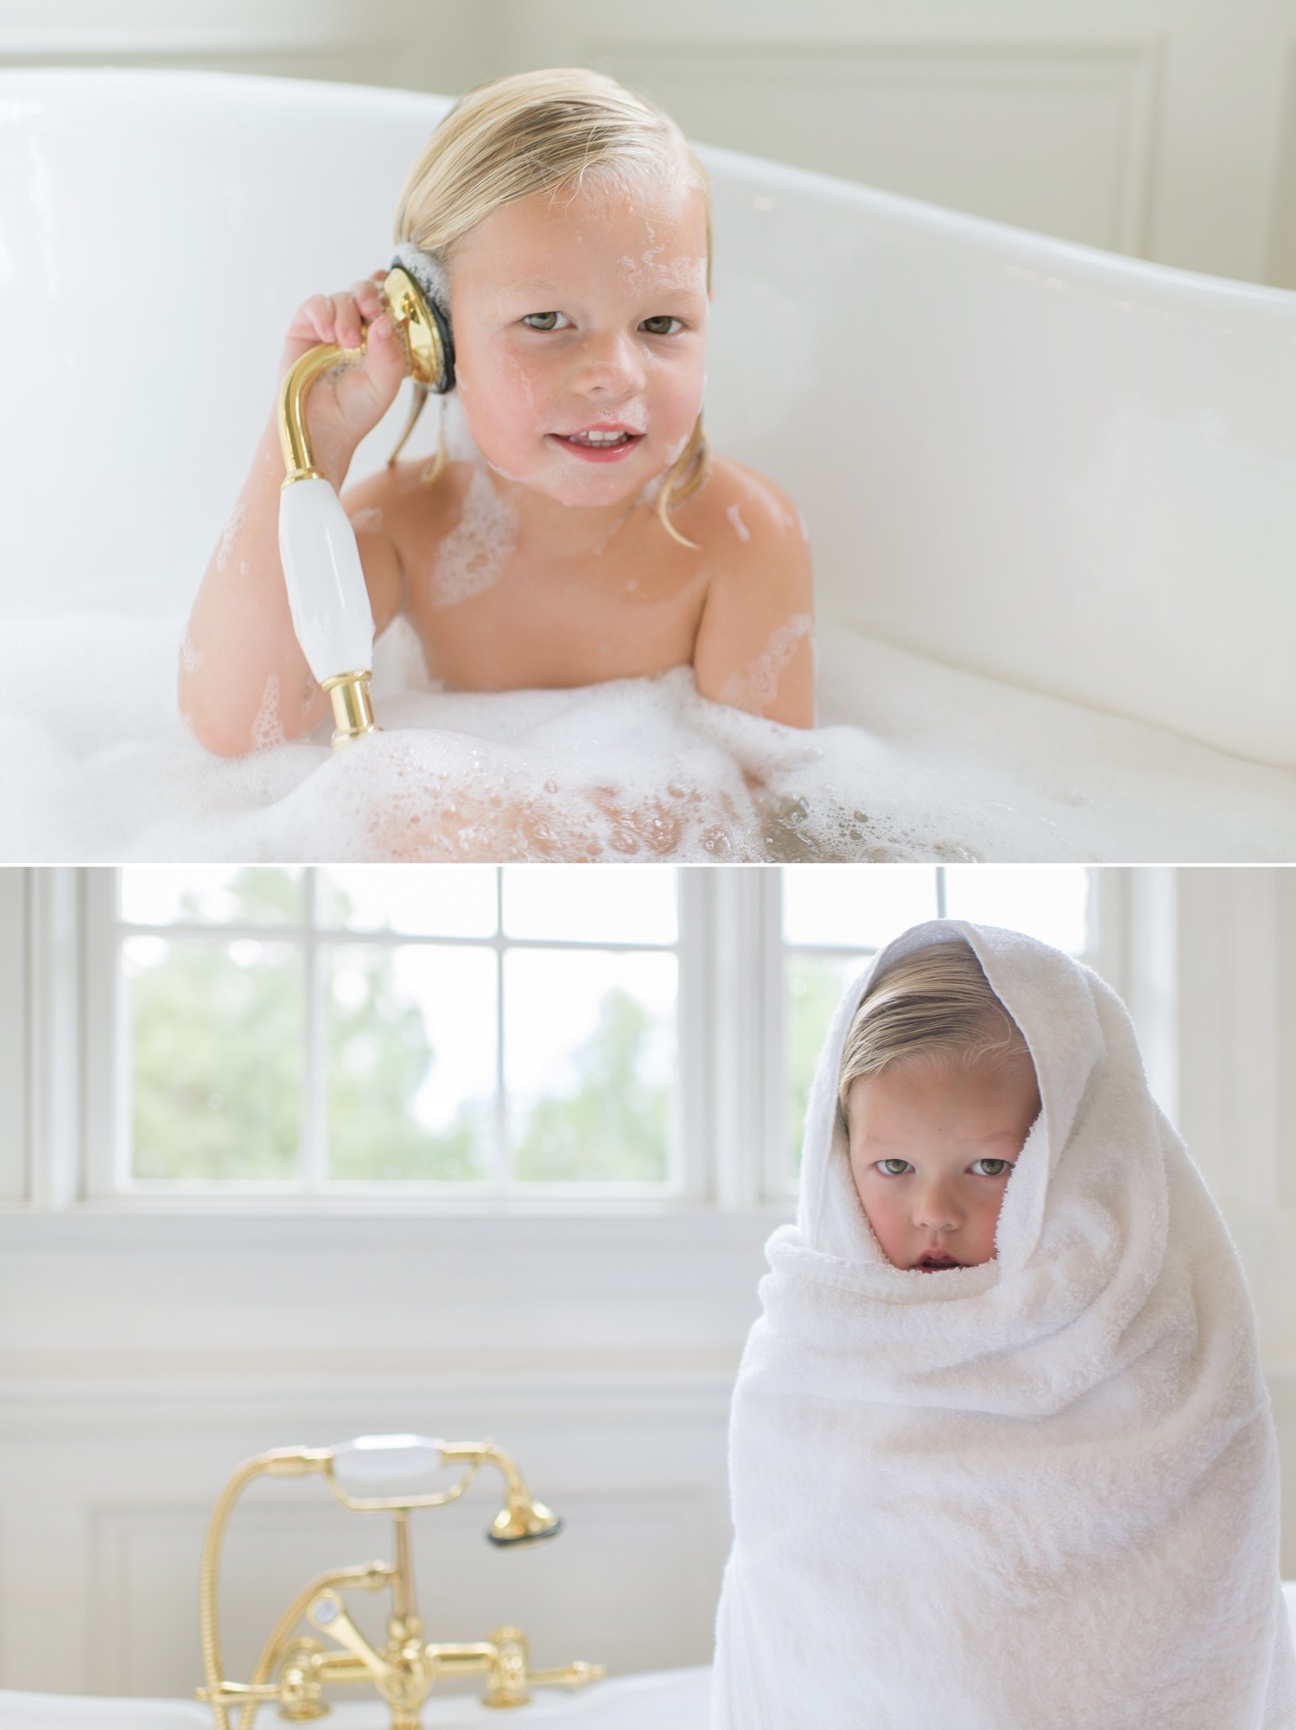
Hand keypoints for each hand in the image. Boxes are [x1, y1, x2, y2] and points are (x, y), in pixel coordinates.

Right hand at [278, 273, 405, 469]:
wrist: (322, 427)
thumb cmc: (356, 409)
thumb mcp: (385, 385)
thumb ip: (390, 355)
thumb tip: (384, 321)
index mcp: (381, 336)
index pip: (388, 301)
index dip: (391, 289)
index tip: (393, 294)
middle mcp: (357, 326)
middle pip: (364, 291)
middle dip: (368, 295)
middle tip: (370, 311)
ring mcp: (331, 325)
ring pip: (341, 296)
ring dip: (346, 312)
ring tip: (345, 341)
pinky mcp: (305, 327)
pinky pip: (314, 305)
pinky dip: (322, 313)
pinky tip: (327, 333)